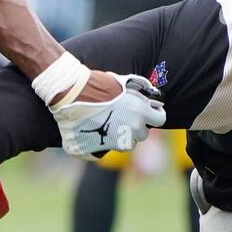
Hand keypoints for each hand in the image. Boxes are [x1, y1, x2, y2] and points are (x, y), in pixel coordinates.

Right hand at [49, 73, 166, 158]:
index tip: (147, 112)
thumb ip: (142, 91)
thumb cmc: (98, 84)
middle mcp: (132, 129)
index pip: (160, 119)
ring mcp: (117, 141)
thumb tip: (153, 96)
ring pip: (127, 144)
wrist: (72, 92)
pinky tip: (97, 131)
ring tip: (108, 124)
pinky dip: (105, 143)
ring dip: (122, 137)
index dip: (154, 115)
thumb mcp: (125, 82)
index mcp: (141, 112)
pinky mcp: (100, 148)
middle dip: (135, 126)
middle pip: (142, 134)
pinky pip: (108, 149)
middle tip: (122, 116)